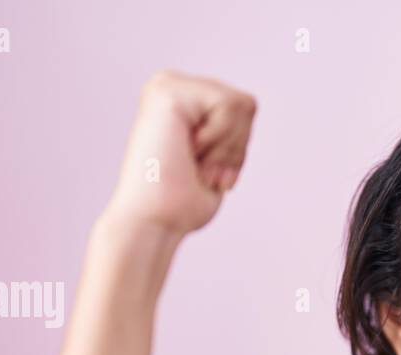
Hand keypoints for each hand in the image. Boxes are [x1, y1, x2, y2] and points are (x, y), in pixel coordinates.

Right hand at [104, 70, 256, 236]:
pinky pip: (229, 105)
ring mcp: (167, 85)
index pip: (244, 109)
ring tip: (195, 165)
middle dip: (234, 149)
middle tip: (202, 173)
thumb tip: (246, 102)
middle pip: (246, 105)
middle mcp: (171, 86)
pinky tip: (189, 152)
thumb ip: (228, 129)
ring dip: (225, 148)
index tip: (209, 175)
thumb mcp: (216, 159)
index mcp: (182, 101)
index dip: (237, 150)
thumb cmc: (181, 204)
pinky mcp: (168, 91)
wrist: (154, 223)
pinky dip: (219, 140)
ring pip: (240, 105)